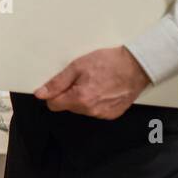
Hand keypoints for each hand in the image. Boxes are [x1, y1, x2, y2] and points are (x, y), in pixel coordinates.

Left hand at [34, 46, 150, 118]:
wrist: (136, 66)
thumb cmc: (109, 63)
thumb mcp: (78, 66)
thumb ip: (57, 82)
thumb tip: (41, 93)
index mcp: (80, 99)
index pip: (53, 105)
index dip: (54, 93)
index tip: (61, 85)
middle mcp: (91, 110)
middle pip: (68, 106)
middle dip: (70, 94)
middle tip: (82, 79)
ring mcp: (102, 114)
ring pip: (81, 109)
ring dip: (83, 98)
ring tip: (95, 82)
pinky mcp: (112, 114)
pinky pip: (95, 110)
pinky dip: (96, 101)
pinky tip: (104, 89)